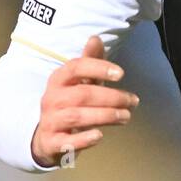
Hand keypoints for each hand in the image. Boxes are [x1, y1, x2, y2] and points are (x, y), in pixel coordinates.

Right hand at [30, 35, 138, 166]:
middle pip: (82, 94)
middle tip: (132, 101)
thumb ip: (90, 63)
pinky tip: (100, 135)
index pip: (76, 67)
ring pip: (77, 116)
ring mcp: (50, 121)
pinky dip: (83, 139)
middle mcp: (51, 98)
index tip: (121, 74)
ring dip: (105, 116)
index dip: (98, 68)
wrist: (48, 137)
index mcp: (58, 79)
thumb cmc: (70, 104)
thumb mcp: (80, 83)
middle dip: (111, 97)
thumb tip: (95, 38)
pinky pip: (66, 141)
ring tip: (126, 116)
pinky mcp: (51, 142)